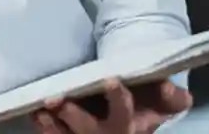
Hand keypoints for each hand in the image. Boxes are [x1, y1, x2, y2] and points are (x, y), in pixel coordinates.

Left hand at [31, 78, 192, 133]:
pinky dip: (46, 129)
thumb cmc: (147, 102)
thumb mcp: (163, 100)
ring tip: (42, 110)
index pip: (125, 113)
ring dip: (54, 126)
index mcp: (134, 126)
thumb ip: (171, 95)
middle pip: (93, 131)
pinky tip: (37, 115)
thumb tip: (168, 86)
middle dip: (76, 118)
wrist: (135, 113)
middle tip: (60, 101)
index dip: (118, 98)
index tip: (110, 79)